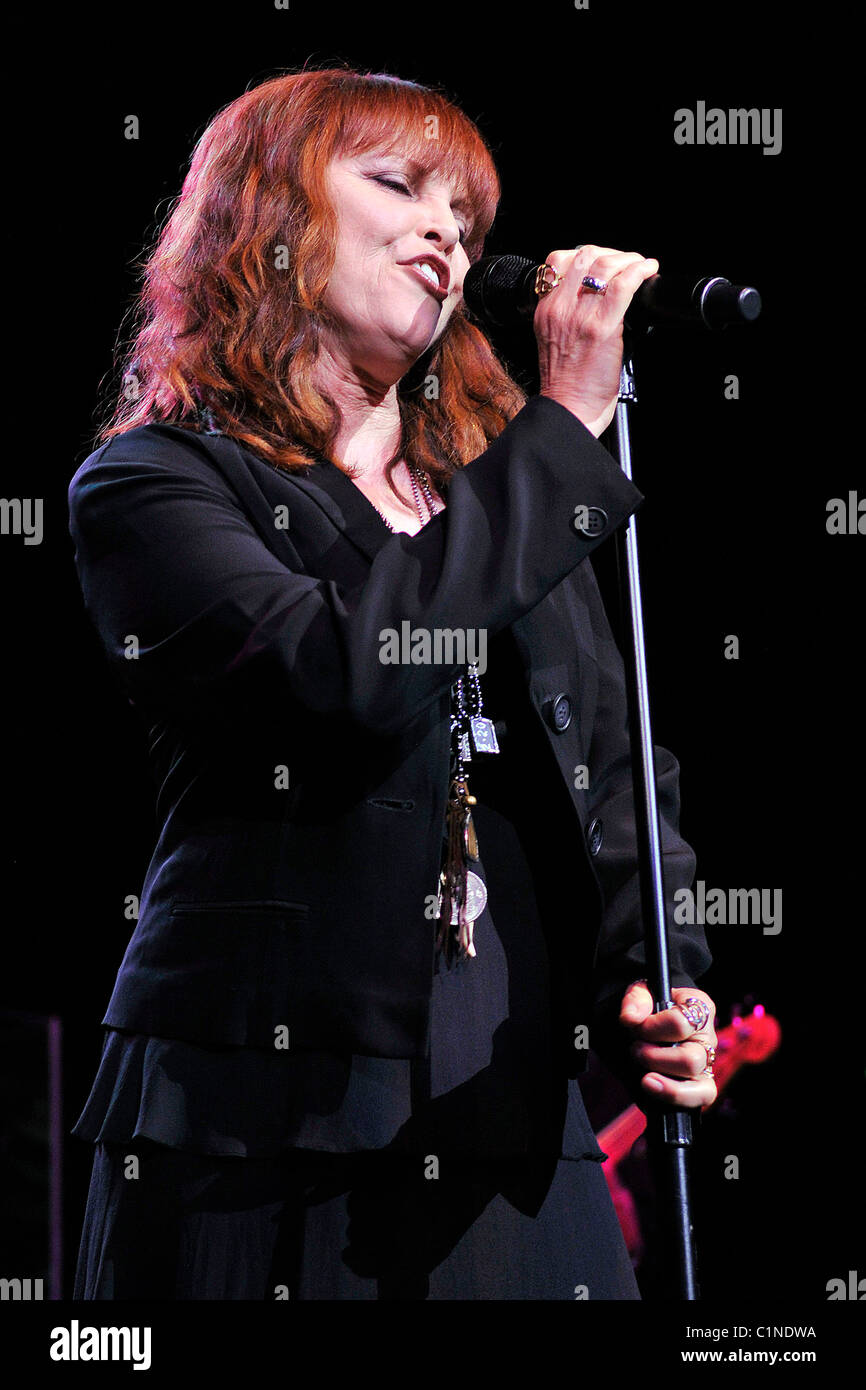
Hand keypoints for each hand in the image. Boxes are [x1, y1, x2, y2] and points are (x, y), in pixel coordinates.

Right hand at [534, 244, 658, 436]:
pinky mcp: (601, 328)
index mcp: (545, 311)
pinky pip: (623, 285)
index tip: (604, 261)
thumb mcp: (554, 341)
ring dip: (628, 259)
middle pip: (584, 256)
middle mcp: (558, 308)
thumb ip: (568, 317)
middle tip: (627, 262)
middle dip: (611, 253)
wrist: (568, 410)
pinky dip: (640, 271)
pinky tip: (648, 270)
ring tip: (640, 265)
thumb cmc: (566, 384)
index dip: (588, 254)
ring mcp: (578, 316)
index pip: (559, 261)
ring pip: (604, 264)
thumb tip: (598, 297)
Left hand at [618, 981, 717, 1109]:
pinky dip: (676, 1097)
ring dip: (665, 1083)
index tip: (635, 1028)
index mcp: (699, 1007)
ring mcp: (706, 1063)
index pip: (680, 1023)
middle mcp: (707, 1037)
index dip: (652, 1028)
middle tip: (636, 1050)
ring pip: (699, 1084)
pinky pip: (702, 1098)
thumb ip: (636, 1001)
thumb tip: (631, 1019)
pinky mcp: (700, 1085)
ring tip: (644, 1076)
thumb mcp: (640, 994)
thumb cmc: (649, 1007)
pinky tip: (654, 1089)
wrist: (646, 1025)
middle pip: (690, 1059)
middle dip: (655, 1059)